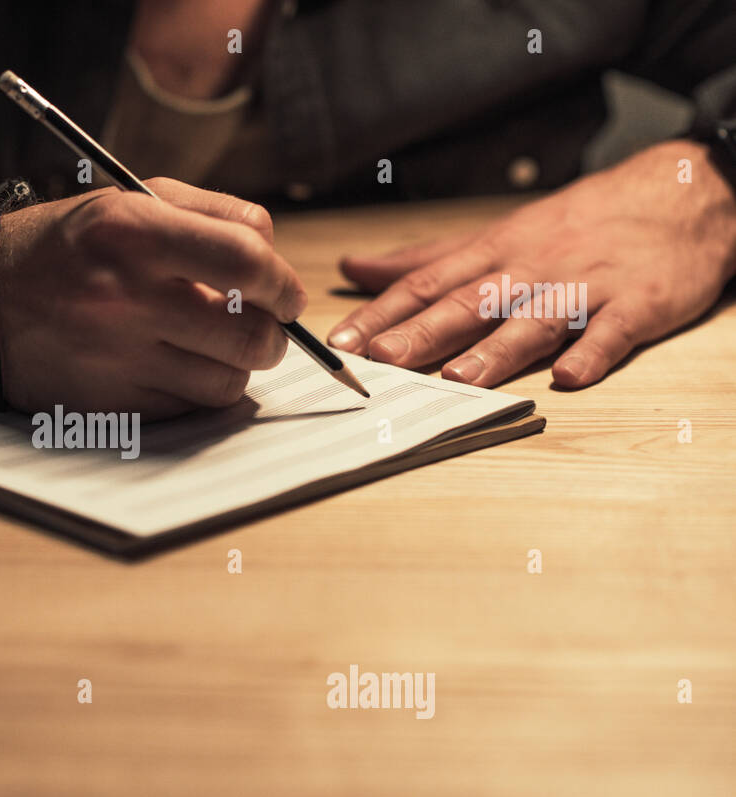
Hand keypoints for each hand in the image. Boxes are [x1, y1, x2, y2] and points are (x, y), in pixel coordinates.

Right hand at [0, 177, 304, 416]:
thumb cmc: (65, 244)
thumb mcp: (129, 198)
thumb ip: (211, 212)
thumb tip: (272, 250)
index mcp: (133, 232)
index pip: (248, 264)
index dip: (284, 283)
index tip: (285, 292)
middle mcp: (124, 297)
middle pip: (249, 335)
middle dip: (273, 335)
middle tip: (263, 327)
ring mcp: (115, 357)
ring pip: (226, 382)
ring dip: (236, 366)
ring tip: (216, 346)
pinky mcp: (107, 403)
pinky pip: (186, 408)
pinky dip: (195, 390)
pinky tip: (175, 366)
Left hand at [327, 140, 735, 388]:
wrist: (683, 191)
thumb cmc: (577, 224)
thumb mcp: (496, 234)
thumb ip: (425, 259)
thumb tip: (355, 269)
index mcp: (494, 253)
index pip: (426, 284)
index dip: (382, 313)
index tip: (340, 342)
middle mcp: (532, 268)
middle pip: (470, 301)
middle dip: (423, 331)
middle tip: (381, 358)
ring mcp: (586, 284)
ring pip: (534, 319)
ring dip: (497, 349)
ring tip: (460, 378)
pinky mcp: (639, 303)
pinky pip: (614, 330)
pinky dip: (593, 352)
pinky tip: (570, 377)